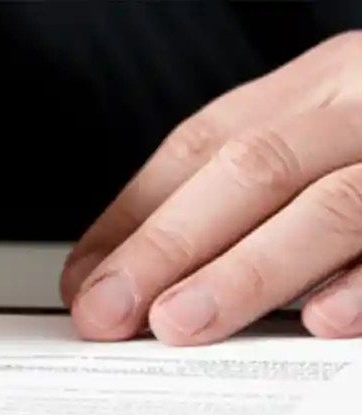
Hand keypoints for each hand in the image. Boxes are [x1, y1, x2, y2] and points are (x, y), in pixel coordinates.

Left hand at [61, 32, 361, 344]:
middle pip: (255, 168)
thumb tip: (110, 270)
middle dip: (172, 246)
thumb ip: (233, 189)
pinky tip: (330, 321)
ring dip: (254, 270)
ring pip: (335, 202)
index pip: (201, 148)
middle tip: (111, 315)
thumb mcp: (320, 133)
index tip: (84, 287)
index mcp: (319, 86)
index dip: (135, 219)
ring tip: (183, 324)